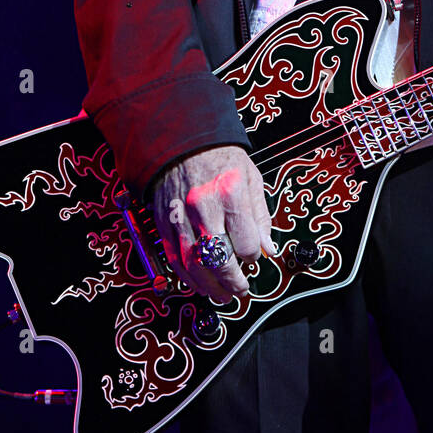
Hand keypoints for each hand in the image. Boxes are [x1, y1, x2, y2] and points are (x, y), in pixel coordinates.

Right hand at [149, 145, 277, 303]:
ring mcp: (180, 215)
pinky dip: (187, 276)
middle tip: (241, 290)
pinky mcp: (164, 221)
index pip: (246, 243)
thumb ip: (260, 215)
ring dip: (209, 286)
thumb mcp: (250, 176)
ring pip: (194, 265)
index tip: (255, 256)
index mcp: (230, 193)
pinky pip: (174, 257)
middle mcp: (203, 207)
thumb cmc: (218, 154)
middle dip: (233, 282)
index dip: (254, 255)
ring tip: (222, 294)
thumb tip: (268, 248)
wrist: (180, 138)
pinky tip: (199, 283)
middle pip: (219, 260)